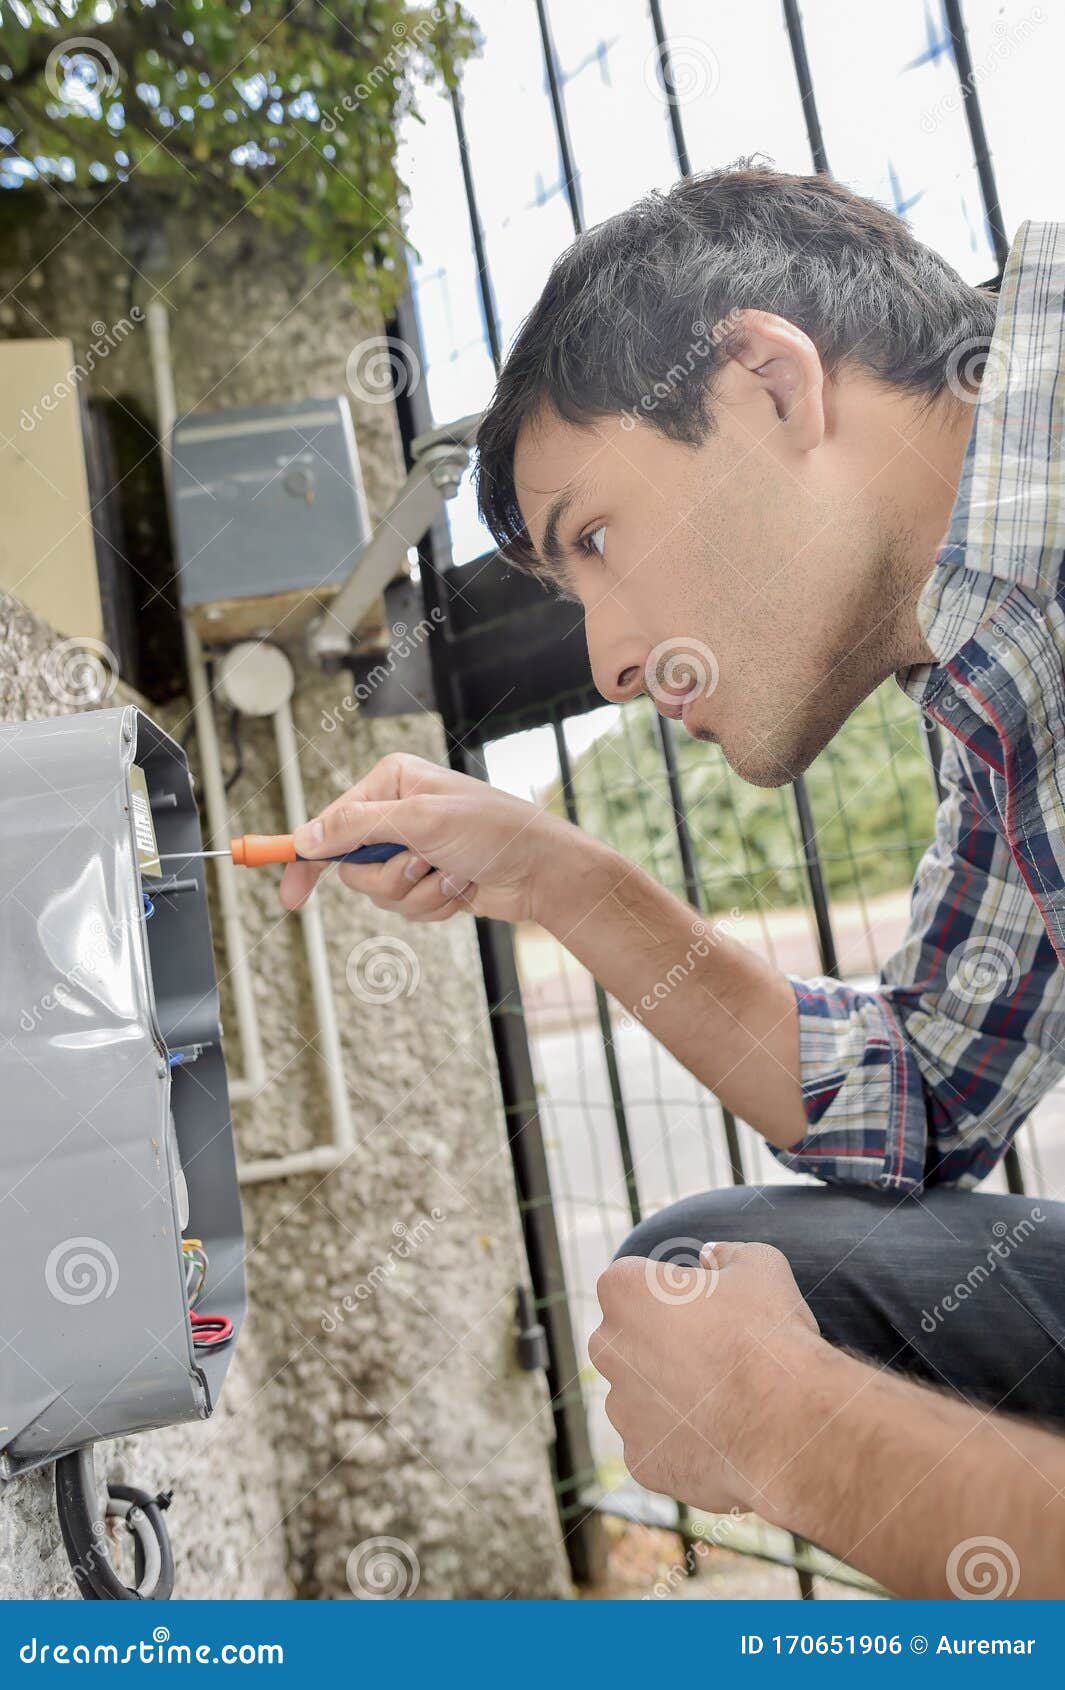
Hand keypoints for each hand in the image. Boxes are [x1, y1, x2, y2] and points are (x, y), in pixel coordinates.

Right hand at [279, 751, 571, 924]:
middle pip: (352, 869)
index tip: (290, 897)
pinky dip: (436, 904)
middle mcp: (397, 813)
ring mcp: (412, 848)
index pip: (330, 823)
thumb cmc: (492, 831)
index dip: (306, 859)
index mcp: (391, 782)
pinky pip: (407, 908)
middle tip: (423, 864)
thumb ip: (357, 827)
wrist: (541, 870)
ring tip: (454, 873)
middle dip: (390, 878)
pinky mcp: (428, 880)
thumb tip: (306, 836)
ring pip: (380, 894)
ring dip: (419, 893)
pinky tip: (464, 886)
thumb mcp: (420, 821)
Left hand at [589, 1241, 821, 1514]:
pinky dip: (684, 1442)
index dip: (673, 1292)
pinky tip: (724, 1438)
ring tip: (726, 1399)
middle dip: (661, 1343)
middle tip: (717, 1352)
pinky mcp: (640, 1460)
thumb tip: (711, 1256)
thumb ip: (726, 1255)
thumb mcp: (759, 1266)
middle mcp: (607, 1347)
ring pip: (640, 1396)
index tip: (707, 1306)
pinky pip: (658, 1445)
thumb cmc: (768, 1333)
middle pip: (628, 1339)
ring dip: (670, 1395)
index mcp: (624, 1289)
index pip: (635, 1281)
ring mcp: (621, 1409)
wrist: (786, 1421)